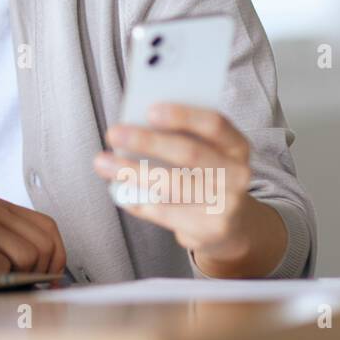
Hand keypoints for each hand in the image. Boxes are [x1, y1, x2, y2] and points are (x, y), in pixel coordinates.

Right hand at [0, 196, 66, 274]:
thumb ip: (21, 248)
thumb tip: (57, 282)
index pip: (48, 225)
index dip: (57, 257)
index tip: (51, 277)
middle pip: (44, 244)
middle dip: (38, 271)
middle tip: (20, 280)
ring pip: (27, 257)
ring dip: (19, 276)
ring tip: (1, 277)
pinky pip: (5, 268)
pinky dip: (0, 280)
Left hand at [92, 102, 276, 270]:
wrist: (230, 226)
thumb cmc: (205, 178)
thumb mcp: (206, 155)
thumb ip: (181, 139)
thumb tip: (134, 126)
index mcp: (236, 146)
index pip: (214, 124)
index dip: (183, 116)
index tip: (149, 110)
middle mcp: (237, 174)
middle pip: (189, 153)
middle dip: (147, 141)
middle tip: (113, 133)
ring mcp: (227, 204)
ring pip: (172, 185)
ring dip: (132, 172)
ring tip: (102, 162)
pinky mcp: (211, 229)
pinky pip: (165, 212)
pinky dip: (137, 200)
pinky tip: (118, 190)